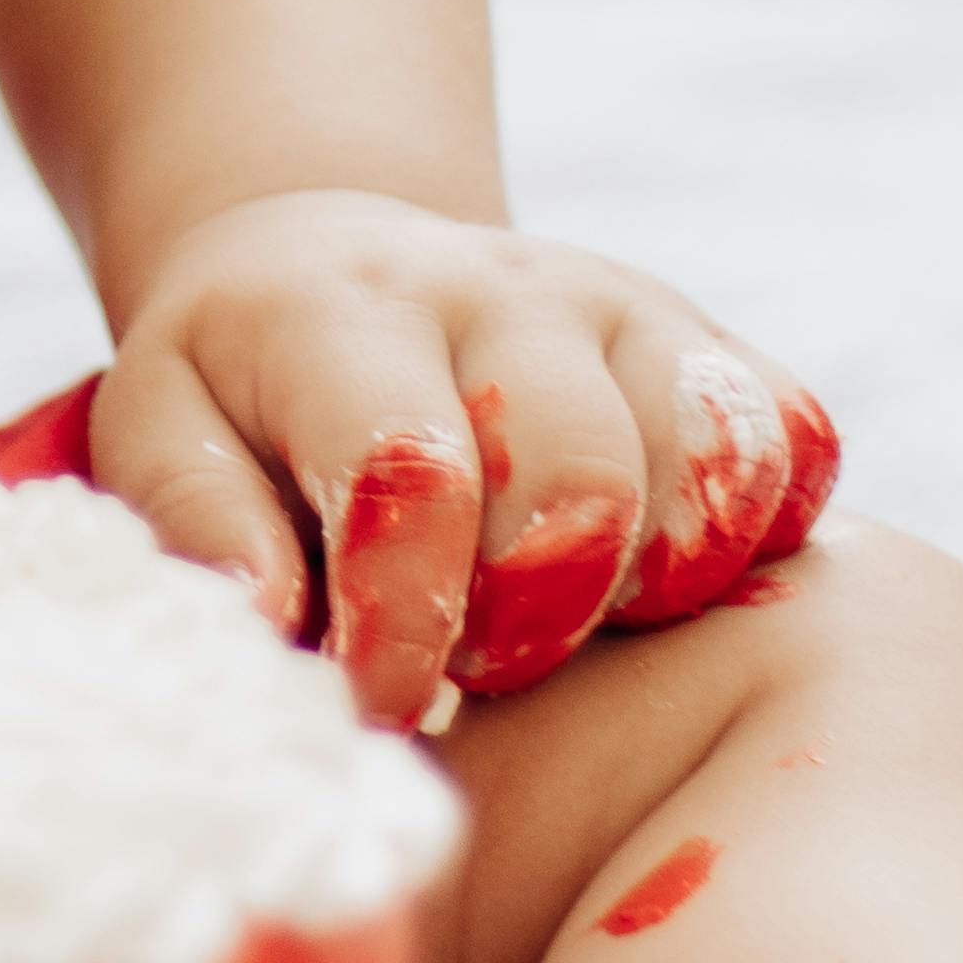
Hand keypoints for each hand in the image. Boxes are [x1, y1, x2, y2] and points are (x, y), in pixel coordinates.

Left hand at [87, 188, 835, 730]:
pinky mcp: (714, 340)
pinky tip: (667, 577)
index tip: (383, 697)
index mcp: (343, 310)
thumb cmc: (243, 397)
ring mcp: (625, 304)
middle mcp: (500, 285)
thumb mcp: (164, 435)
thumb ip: (199, 524)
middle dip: (539, 610)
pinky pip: (798, 439)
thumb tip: (273, 611)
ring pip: (715, 458)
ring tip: (577, 618)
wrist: (335, 265)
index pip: (409, 464)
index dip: (406, 616)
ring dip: (658, 581)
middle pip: (584, 477)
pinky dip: (762, 530)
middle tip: (484, 657)